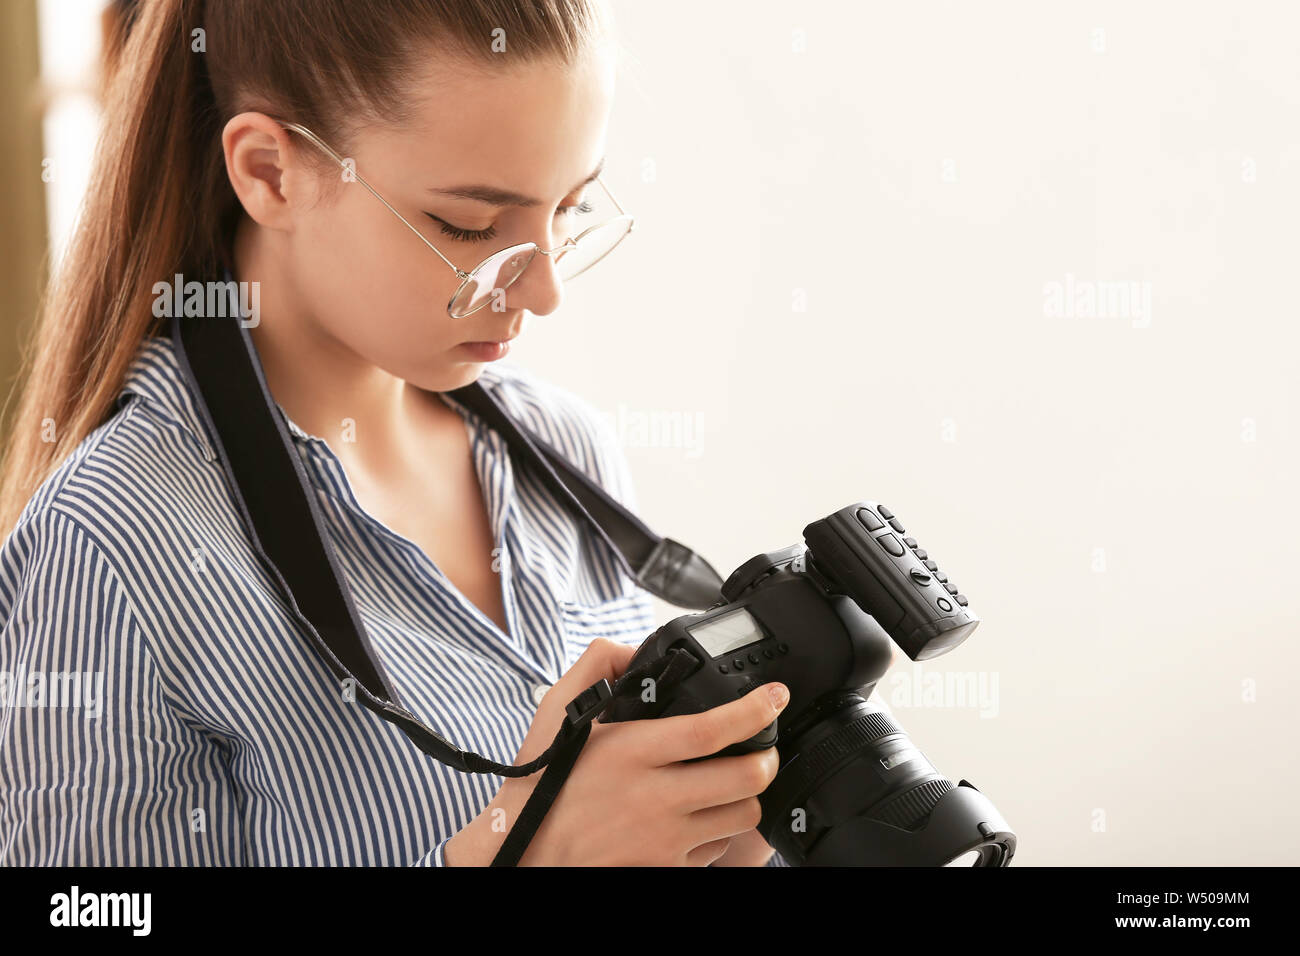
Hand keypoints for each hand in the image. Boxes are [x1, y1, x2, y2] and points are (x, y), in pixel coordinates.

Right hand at [446, 638, 788, 865]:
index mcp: (632, 751)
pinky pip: (717, 850)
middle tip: (763, 745)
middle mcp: (654, 797)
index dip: (755, 710)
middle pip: (746, 777)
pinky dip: (718, 831)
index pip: (712, 729)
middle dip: (767, 757)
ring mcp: (664, 840)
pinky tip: (701, 817)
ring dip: (746, 796)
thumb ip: (595, 666)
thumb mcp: (558, 712)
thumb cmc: (541, 784)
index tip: (775, 695)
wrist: (522, 854)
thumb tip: (633, 649)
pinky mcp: (666, 869)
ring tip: (733, 782)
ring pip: (742, 816)